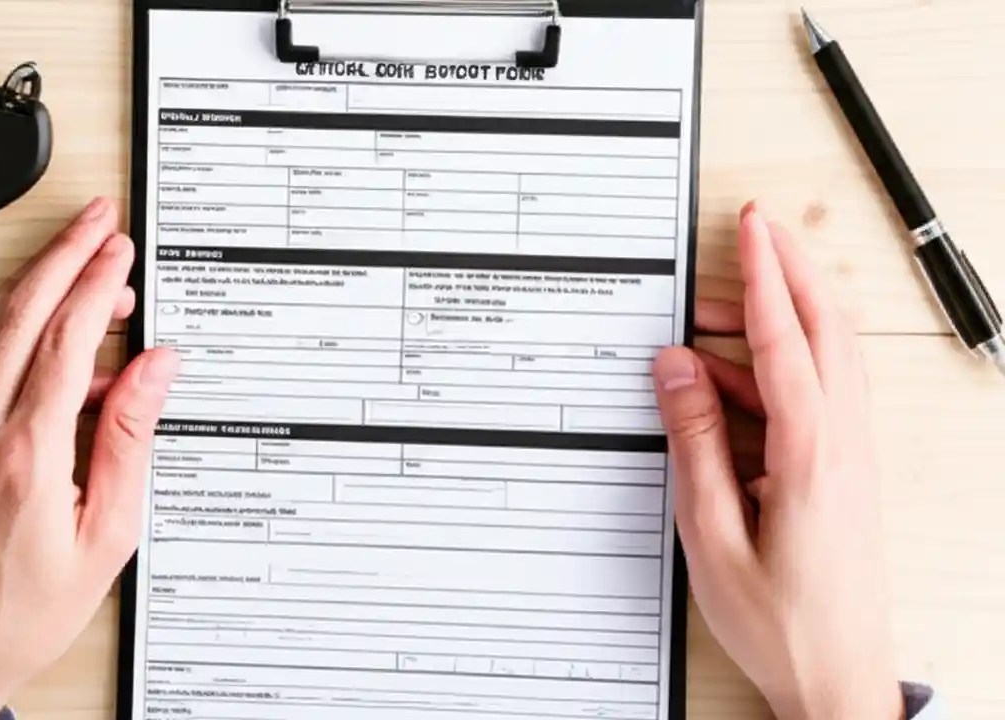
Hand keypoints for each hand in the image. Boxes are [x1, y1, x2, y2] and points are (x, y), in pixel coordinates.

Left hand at [0, 197, 178, 718]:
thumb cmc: (26, 607)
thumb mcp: (106, 534)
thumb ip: (130, 440)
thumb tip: (154, 371)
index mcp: (26, 453)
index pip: (68, 337)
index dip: (98, 284)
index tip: (121, 253)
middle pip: (22, 311)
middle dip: (64, 254)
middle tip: (97, 219)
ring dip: (36, 280)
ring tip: (78, 256)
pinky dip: (8, 319)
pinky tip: (34, 308)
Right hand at [652, 203, 901, 719]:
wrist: (837, 675)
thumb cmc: (780, 621)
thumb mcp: (712, 533)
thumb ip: (694, 443)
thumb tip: (677, 369)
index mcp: (813, 455)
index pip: (787, 341)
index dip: (764, 278)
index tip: (751, 229)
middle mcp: (844, 444)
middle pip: (828, 329)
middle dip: (791, 270)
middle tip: (755, 230)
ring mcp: (850, 456)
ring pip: (828, 357)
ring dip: (783, 318)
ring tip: (717, 311)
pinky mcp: (845, 471)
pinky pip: (819, 393)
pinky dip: (782, 363)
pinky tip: (735, 376)